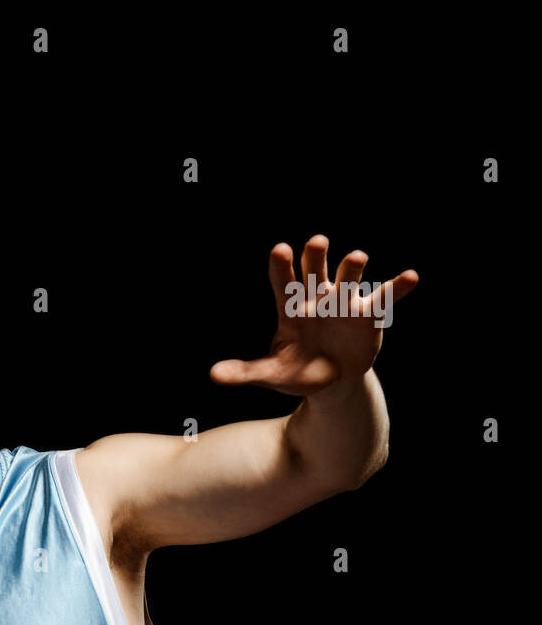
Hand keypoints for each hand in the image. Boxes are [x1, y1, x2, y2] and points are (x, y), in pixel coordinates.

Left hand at [210, 235, 418, 395]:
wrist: (330, 382)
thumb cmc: (296, 371)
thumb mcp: (270, 373)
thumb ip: (244, 372)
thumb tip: (213, 375)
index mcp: (291, 309)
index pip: (283, 283)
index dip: (281, 267)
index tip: (280, 249)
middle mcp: (317, 299)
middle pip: (314, 271)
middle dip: (315, 257)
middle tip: (316, 242)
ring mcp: (344, 304)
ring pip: (348, 278)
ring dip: (351, 267)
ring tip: (357, 257)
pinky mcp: (369, 315)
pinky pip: (384, 298)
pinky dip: (397, 287)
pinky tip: (410, 276)